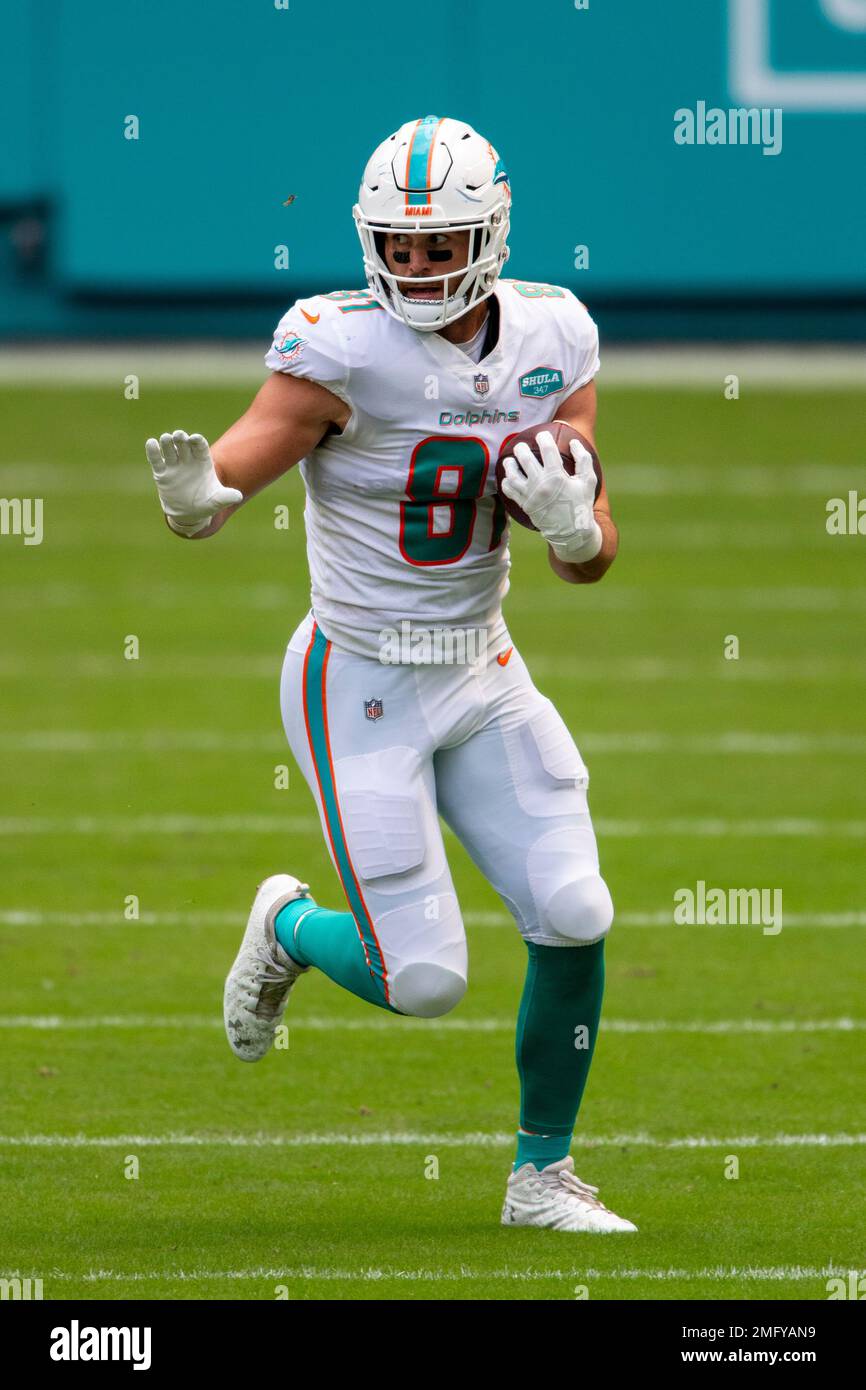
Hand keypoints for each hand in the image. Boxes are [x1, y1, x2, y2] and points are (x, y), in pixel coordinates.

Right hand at [145, 430, 242, 535]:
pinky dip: (153, 451)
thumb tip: (238, 497)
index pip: (200, 447)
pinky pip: (156, 460)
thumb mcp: (217, 501)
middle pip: (183, 445)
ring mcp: (174, 465)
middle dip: (181, 439)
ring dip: (167, 443)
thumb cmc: (206, 502)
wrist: (189, 513)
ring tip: (166, 438)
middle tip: (179, 435)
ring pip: (170, 449)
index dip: (197, 441)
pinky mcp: (162, 473)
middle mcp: (188, 460)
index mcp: (202, 461)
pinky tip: (151, 443)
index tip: (195, 438)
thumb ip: (226, 497)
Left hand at [501, 431, 601, 562]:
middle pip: (524, 458)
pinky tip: (509, 478)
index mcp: (557, 476)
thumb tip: (573, 442)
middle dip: (521, 448)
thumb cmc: (581, 504)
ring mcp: (530, 495)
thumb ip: (583, 460)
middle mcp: (540, 484)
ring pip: (512, 475)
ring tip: (511, 460)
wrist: (572, 532)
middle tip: (521, 446)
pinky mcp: (524, 505)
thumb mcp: (588, 481)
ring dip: (509, 464)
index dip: (543, 438)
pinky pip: (509, 491)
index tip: (542, 435)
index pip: (547, 450)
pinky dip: (506, 482)